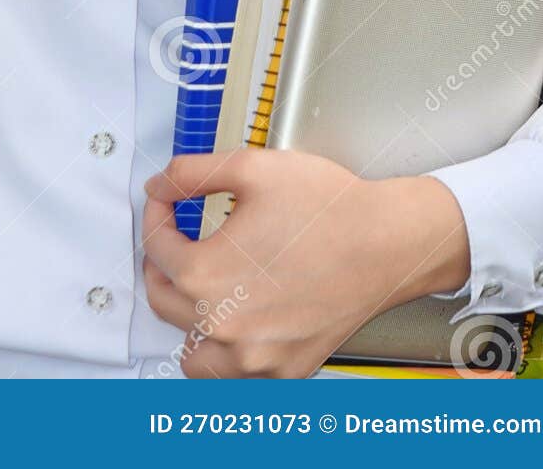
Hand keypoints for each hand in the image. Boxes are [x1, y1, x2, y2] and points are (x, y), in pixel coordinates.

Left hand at [141, 147, 470, 378]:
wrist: (387, 242)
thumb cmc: (330, 209)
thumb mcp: (249, 167)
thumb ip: (190, 174)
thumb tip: (160, 186)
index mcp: (206, 276)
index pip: (155, 248)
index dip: (157, 215)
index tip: (167, 205)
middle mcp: (225, 326)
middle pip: (162, 298)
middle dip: (163, 262)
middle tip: (176, 238)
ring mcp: (255, 358)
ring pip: (190, 352)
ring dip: (185, 318)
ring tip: (198, 285)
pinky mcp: (284, 371)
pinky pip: (232, 375)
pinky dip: (223, 352)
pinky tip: (234, 320)